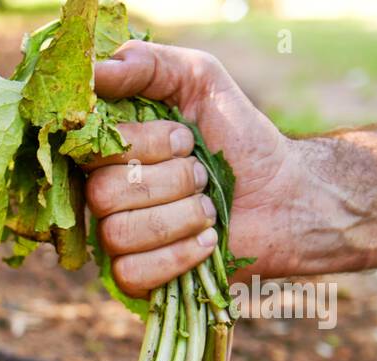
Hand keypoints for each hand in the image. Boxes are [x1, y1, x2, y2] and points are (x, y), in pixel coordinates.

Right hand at [86, 40, 297, 295]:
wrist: (285, 196)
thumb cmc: (240, 139)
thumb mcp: (202, 81)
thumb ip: (150, 65)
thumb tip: (96, 71)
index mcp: (112, 152)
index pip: (91, 152)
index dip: (142, 146)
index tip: (185, 139)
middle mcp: (106, 196)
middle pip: (104, 195)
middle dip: (170, 182)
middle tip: (203, 177)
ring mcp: (117, 241)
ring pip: (119, 235)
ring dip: (180, 218)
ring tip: (211, 210)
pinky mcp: (137, 280)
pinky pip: (132, 273)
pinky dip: (177, 256)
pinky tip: (207, 242)